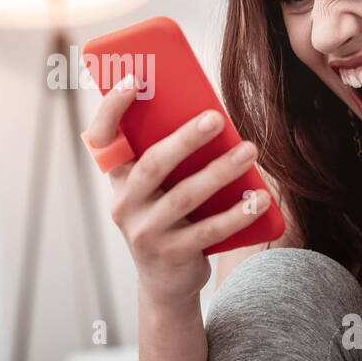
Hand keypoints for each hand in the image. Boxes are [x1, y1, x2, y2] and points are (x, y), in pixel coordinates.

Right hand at [81, 75, 272, 310]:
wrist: (166, 281)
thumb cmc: (169, 216)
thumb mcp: (160, 186)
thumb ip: (171, 155)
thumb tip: (210, 116)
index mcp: (118, 178)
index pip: (102, 137)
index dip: (112, 107)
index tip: (133, 79)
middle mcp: (124, 204)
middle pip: (152, 164)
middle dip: (185, 138)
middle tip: (217, 117)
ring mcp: (145, 232)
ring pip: (184, 196)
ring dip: (220, 171)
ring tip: (250, 151)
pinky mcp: (170, 255)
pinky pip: (208, 231)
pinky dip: (236, 213)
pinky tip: (259, 199)